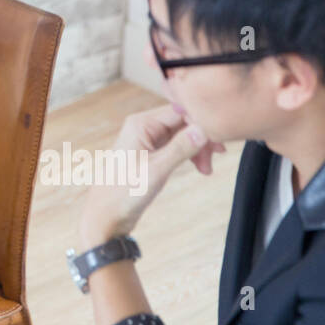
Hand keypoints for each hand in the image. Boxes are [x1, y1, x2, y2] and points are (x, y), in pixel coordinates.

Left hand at [77, 102, 225, 249]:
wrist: (106, 214)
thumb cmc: (125, 192)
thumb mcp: (157, 170)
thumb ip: (181, 147)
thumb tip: (204, 128)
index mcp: (141, 123)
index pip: (181, 110)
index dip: (202, 123)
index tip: (218, 142)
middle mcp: (143, 126)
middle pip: (184, 120)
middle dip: (201, 138)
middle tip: (214, 160)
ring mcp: (147, 138)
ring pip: (183, 133)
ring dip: (198, 148)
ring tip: (206, 170)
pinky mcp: (150, 151)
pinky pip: (177, 144)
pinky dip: (189, 154)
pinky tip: (199, 167)